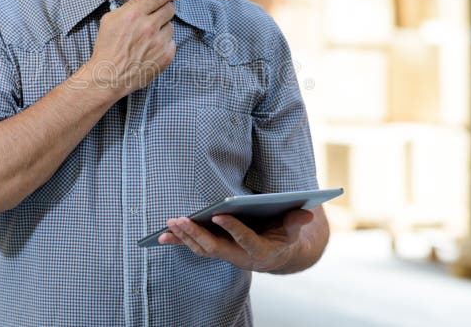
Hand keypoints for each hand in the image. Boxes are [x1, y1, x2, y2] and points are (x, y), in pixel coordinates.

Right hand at [86, 0, 180, 95]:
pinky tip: (150, 50)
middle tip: (155, 18)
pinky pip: (171, 42)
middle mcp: (149, 27)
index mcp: (135, 14)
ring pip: (171, 26)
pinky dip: (164, 44)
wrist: (109, 76)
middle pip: (170, 9)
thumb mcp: (112, 19)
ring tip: (147, 38)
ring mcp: (159, 43)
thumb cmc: (107, 46)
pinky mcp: (166, 56)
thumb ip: (132, 2)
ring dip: (162, 29)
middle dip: (164, 10)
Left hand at [159, 209, 314, 272]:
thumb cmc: (284, 236)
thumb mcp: (294, 229)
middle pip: (215, 248)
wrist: (276, 255)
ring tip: (169, 223)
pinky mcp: (216, 251)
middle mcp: (240, 257)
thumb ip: (297, 221)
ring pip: (202, 249)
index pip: (245, 239)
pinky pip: (195, 248)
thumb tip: (307, 214)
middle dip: (196, 234)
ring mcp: (226, 255)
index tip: (220, 214)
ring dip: (184, 237)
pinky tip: (163, 235)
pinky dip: (179, 241)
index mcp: (261, 251)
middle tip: (180, 219)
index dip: (233, 228)